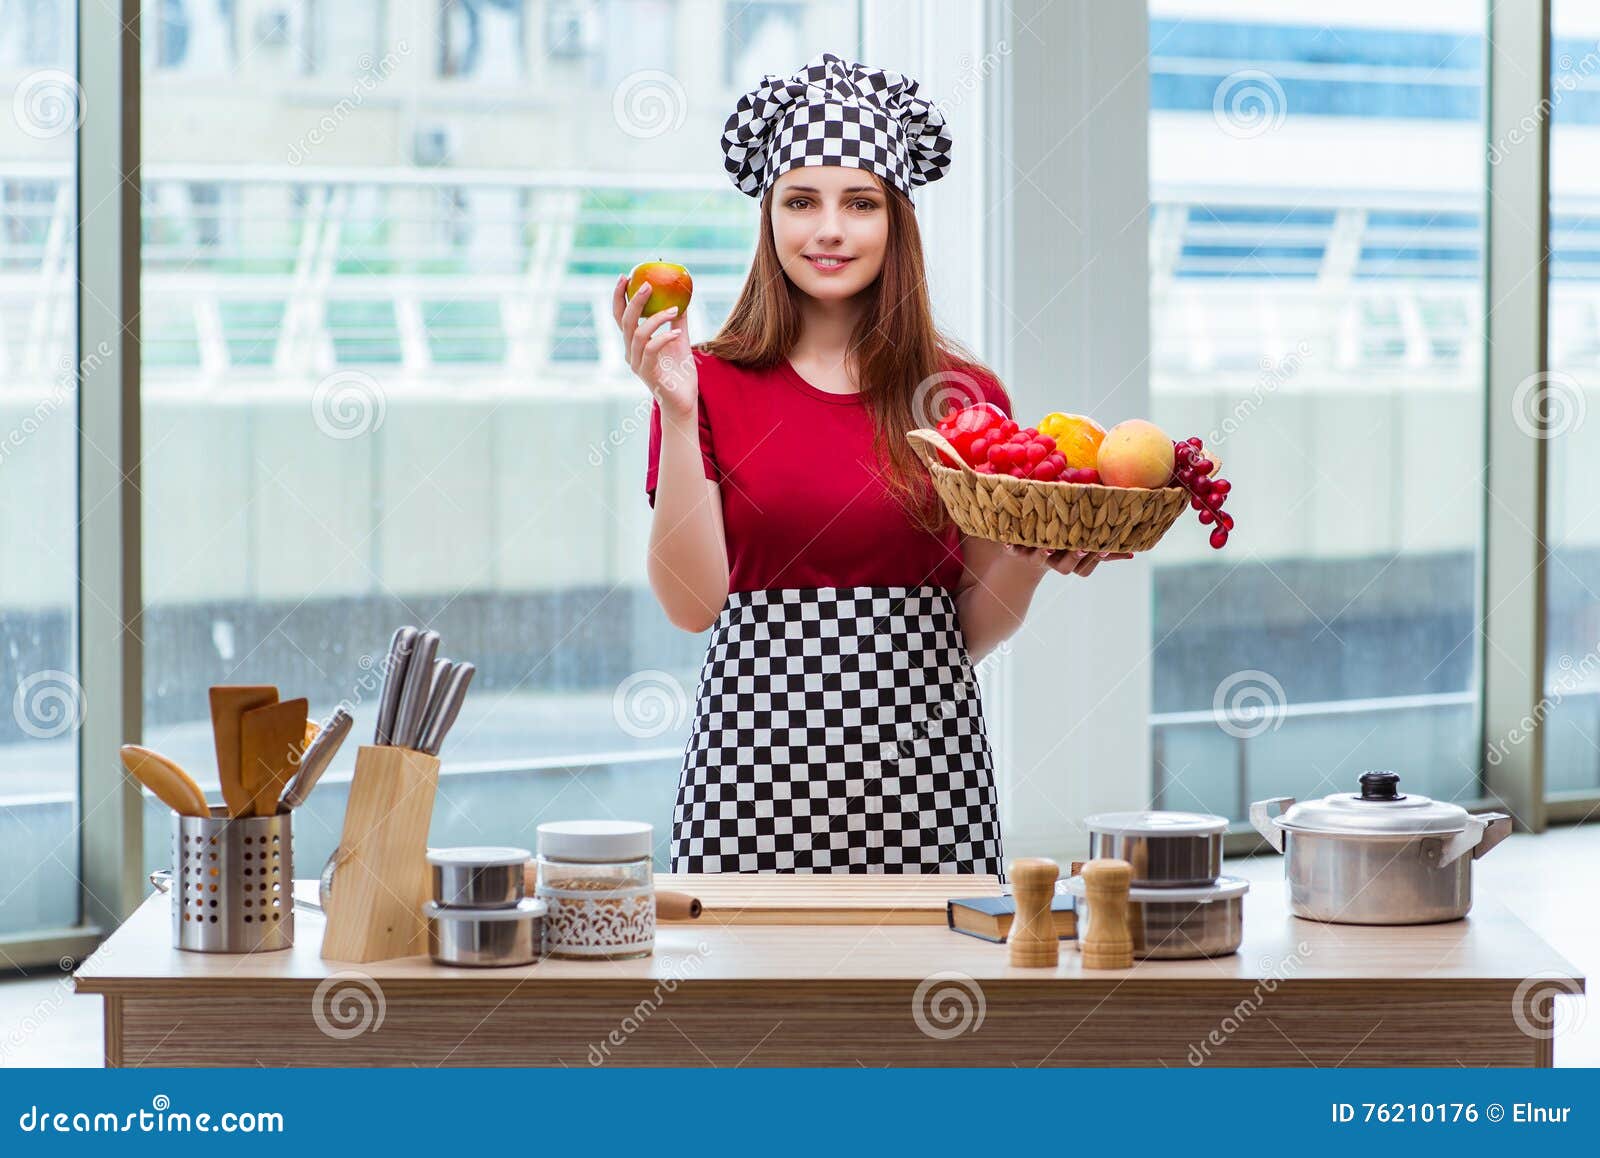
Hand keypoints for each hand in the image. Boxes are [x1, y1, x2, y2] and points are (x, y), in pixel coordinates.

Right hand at [612, 273, 696, 420]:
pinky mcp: (648, 373)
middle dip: (634, 300)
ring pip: (638, 334)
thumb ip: (677, 320)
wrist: (684, 400)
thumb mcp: (680, 340)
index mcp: (633, 343)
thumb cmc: (680, 372)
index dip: (619, 296)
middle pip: (625, 321)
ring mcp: (637, 364)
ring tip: (675, 309)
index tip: (626, 276)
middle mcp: (630, 353)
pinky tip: (678, 333)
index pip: (620, 316)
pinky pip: (652, 350)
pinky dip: (664, 337)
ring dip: (656, 318)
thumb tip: (682, 295)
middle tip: (649, 284)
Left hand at [1002, 543, 1132, 577]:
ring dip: (1043, 553)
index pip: (1085, 567)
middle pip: (1066, 567)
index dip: (1094, 559)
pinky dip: (1011, 546)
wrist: (1019, 560)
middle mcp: (1053, 564)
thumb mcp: (1079, 549)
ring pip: (1040, 559)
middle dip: (1074, 556)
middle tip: (1083, 546)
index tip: (1103, 549)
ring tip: (1048, 546)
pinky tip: (1007, 542)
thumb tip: (1132, 553)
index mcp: (1069, 563)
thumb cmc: (1057, 549)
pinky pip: (1014, 550)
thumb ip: (1103, 550)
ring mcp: (1034, 558)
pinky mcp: (1016, 552)